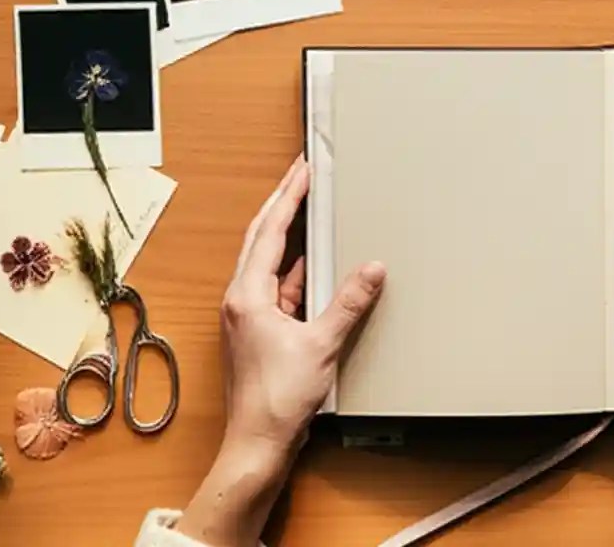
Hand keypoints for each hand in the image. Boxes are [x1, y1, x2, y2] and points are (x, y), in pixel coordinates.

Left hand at [179, 158, 386, 546]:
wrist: (258, 442)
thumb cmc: (276, 400)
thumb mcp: (322, 344)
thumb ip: (348, 303)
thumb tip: (371, 269)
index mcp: (247, 296)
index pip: (268, 232)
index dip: (288, 198)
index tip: (303, 171)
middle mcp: (241, 301)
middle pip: (261, 239)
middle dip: (282, 205)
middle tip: (301, 176)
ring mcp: (249, 317)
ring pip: (268, 263)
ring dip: (288, 235)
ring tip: (309, 209)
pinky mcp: (261, 333)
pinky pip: (279, 288)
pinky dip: (296, 270)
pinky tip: (314, 265)